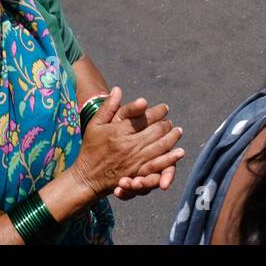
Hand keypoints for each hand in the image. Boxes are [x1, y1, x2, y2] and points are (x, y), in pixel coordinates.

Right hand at [70, 88, 184, 199]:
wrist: (87, 177)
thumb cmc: (91, 148)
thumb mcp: (94, 125)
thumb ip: (108, 107)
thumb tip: (118, 89)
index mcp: (119, 131)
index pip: (145, 117)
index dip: (158, 111)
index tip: (164, 108)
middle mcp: (129, 145)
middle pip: (156, 130)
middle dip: (166, 124)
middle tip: (170, 121)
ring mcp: (134, 160)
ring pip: (160, 146)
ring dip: (172, 137)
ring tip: (178, 131)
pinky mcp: (138, 174)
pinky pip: (158, 164)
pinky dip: (170, 158)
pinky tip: (179, 152)